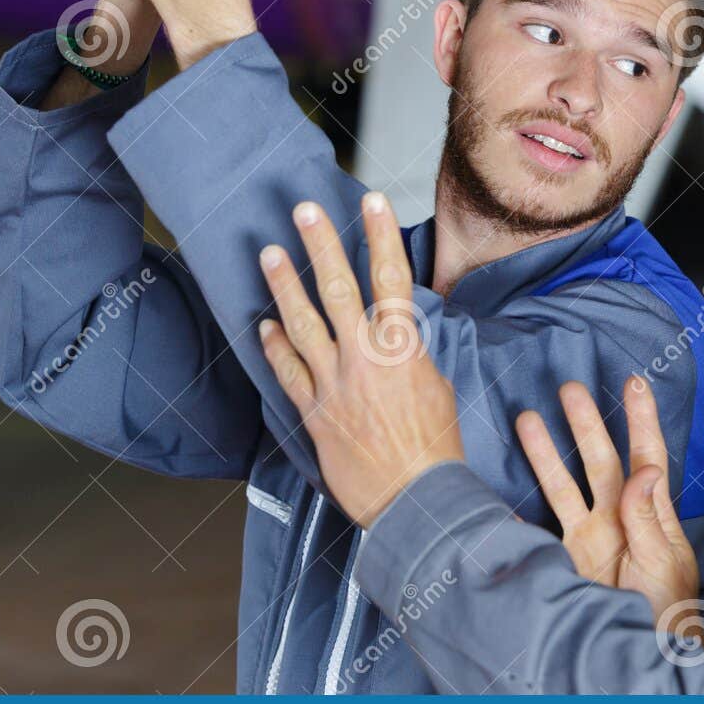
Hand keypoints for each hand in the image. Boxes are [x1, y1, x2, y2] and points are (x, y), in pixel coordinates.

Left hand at [257, 192, 464, 526]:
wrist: (415, 501)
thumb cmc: (436, 450)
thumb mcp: (438, 389)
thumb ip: (413, 357)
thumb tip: (400, 340)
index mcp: (402, 349)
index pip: (391, 279)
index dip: (381, 236)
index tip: (373, 201)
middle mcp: (364, 358)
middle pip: (337, 289)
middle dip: (320, 245)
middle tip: (303, 210)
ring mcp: (333, 384)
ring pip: (302, 323)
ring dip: (284, 284)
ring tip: (270, 252)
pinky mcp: (313, 413)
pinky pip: (288, 371)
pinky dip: (275, 345)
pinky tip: (264, 324)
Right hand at [518, 376, 698, 623]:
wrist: (642, 654)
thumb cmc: (665, 612)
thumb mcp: (661, 562)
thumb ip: (647, 518)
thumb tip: (646, 472)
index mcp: (651, 515)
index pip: (647, 456)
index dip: (641, 419)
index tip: (634, 383)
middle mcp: (619, 519)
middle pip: (601, 460)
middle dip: (586, 423)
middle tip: (570, 389)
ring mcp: (592, 536)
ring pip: (565, 484)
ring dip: (548, 452)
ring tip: (528, 418)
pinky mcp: (568, 557)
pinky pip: (543, 524)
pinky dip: (525, 505)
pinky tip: (509, 484)